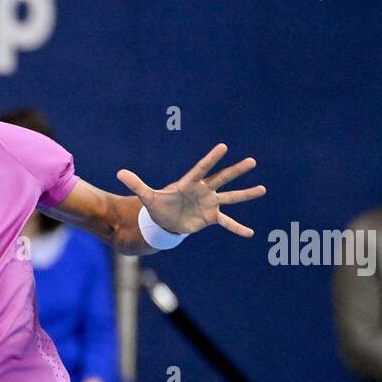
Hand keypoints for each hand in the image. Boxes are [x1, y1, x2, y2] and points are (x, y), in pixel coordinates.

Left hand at [118, 144, 265, 237]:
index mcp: (189, 183)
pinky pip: (227, 223)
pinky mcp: (210, 217)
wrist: (164, 221)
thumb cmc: (158, 206)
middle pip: (222, 179)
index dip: (211, 159)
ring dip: (246, 194)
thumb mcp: (148, 196)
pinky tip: (250, 233)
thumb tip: (119, 173)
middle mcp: (203, 191)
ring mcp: (209, 203)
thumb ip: (137, 184)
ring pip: (230, 197)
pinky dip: (237, 228)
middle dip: (236, 171)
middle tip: (252, 161)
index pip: (201, 169)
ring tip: (263, 189)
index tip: (223, 147)